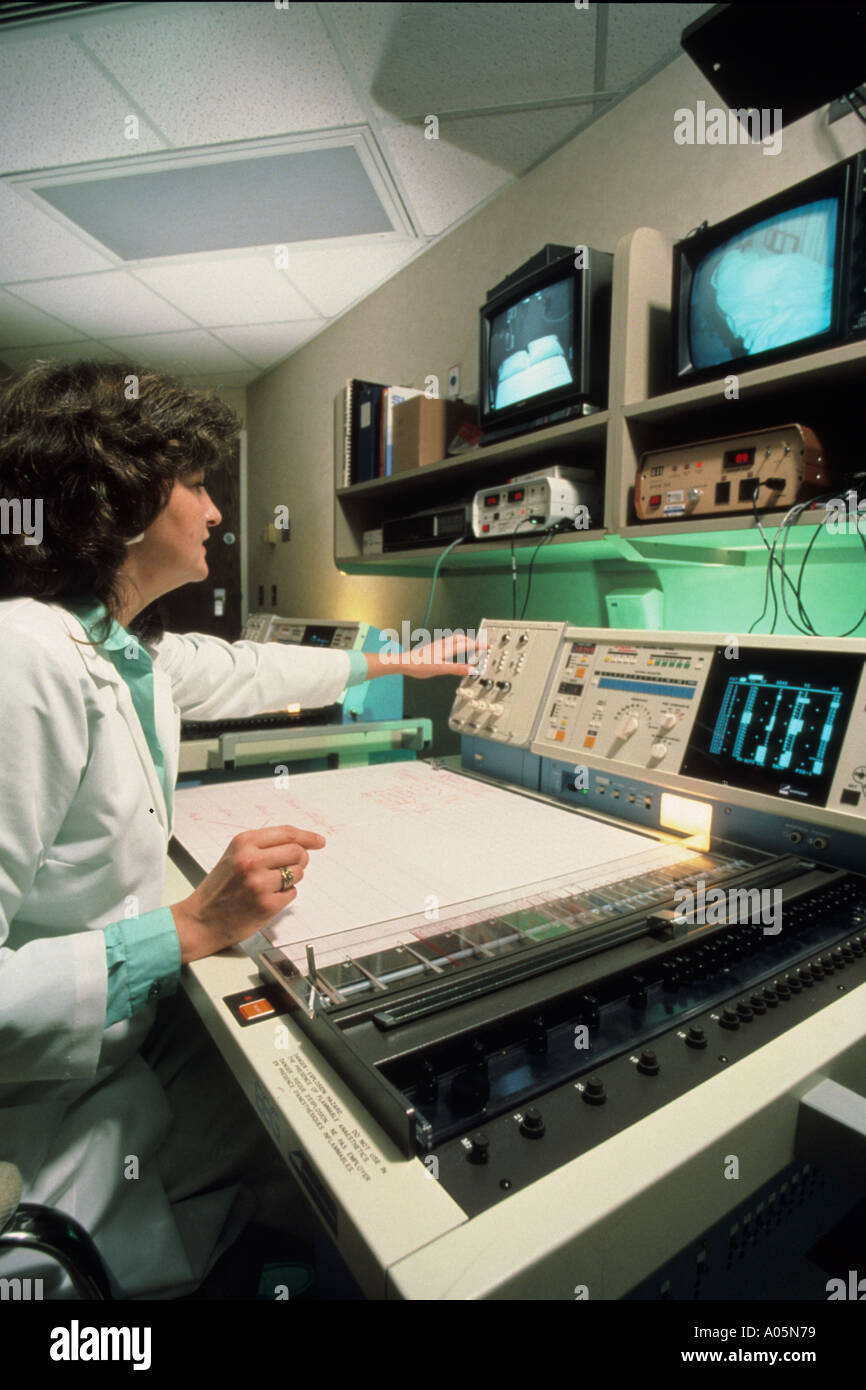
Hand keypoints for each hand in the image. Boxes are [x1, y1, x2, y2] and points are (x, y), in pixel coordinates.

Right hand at [170, 824, 324, 962]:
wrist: (201, 919)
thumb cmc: (220, 887)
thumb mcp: (235, 855)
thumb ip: (263, 846)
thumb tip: (301, 843)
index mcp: (244, 843)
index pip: (287, 833)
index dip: (307, 836)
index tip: (319, 841)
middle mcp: (252, 860)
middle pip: (297, 852)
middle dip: (302, 858)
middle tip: (294, 865)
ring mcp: (260, 883)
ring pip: (298, 873)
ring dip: (292, 878)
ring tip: (272, 884)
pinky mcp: (267, 904)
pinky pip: (292, 893)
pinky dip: (285, 895)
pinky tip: (267, 898)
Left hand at [366, 632, 483, 680]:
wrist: (403, 662)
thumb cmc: (418, 665)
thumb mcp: (440, 669)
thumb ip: (456, 669)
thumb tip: (471, 669)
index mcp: (447, 648)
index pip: (466, 645)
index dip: (478, 645)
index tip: (488, 646)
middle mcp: (443, 644)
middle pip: (461, 639)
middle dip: (472, 641)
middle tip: (481, 646)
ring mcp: (437, 645)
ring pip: (454, 640)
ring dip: (464, 642)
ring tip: (469, 647)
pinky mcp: (433, 648)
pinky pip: (449, 643)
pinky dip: (456, 644)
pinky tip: (452, 650)